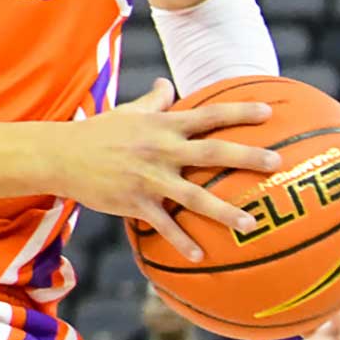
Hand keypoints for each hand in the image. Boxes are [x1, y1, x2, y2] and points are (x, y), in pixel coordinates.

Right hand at [56, 79, 278, 261]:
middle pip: (212, 153)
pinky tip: (202, 256)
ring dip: (224, 210)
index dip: (239, 112)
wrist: (62, 155)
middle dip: (246, 157)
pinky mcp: (136, 203)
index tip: (268, 112)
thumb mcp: (128, 111)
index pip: (208, 115)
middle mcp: (162, 150)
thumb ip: (154, 100)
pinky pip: (164, 225)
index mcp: (163, 125)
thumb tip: (169, 84)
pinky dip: (183, 240)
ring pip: (194, 196)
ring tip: (251, 223)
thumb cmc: (99, 132)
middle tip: (276, 163)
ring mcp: (150, 178)